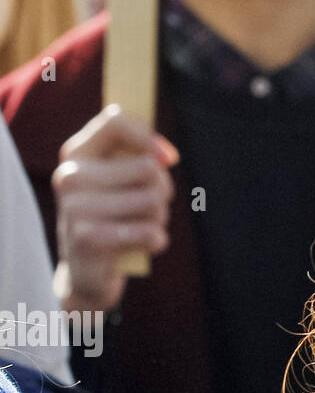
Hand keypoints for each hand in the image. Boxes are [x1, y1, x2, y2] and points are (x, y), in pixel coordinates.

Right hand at [51, 104, 177, 311]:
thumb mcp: (121, 179)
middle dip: (162, 191)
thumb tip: (166, 155)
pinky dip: (156, 241)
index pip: (115, 121)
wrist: (86, 272)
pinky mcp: (88, 240)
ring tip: (137, 227)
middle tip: (144, 208)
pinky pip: (151, 232)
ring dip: (159, 218)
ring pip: (154, 202)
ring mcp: (75, 208)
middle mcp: (70, 177)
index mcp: (76, 155)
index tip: (165, 158)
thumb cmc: (114, 215)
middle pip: (149, 168)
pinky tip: (137, 246)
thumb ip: (141, 153)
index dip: (149, 138)